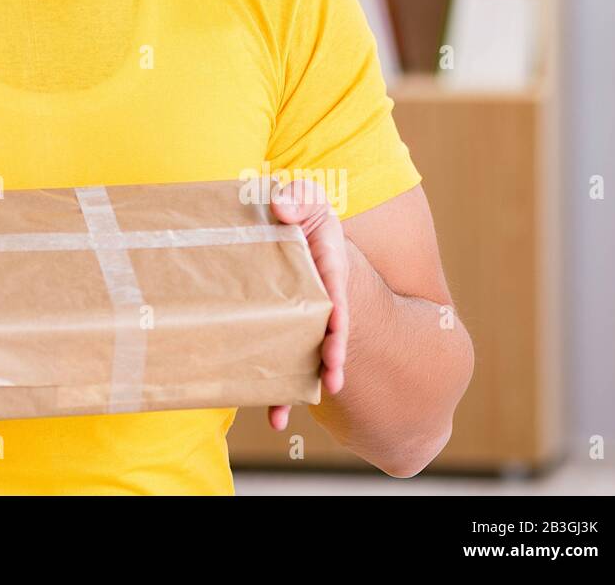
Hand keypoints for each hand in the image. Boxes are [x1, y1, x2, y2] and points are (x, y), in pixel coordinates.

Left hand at [265, 177, 348, 430]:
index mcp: (328, 267)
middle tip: (333, 376)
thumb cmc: (299, 211)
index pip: (337, 291)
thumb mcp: (306, 198)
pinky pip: (287, 364)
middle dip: (335, 354)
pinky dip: (281, 393)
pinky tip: (274, 417)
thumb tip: (281, 208)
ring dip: (307, 381)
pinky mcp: (286, 332)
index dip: (340, 311)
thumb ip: (299, 197)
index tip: (338, 328)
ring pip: (311, 355)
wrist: (284, 226)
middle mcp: (322, 298)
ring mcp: (306, 319)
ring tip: (297, 405)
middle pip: (332, 330)